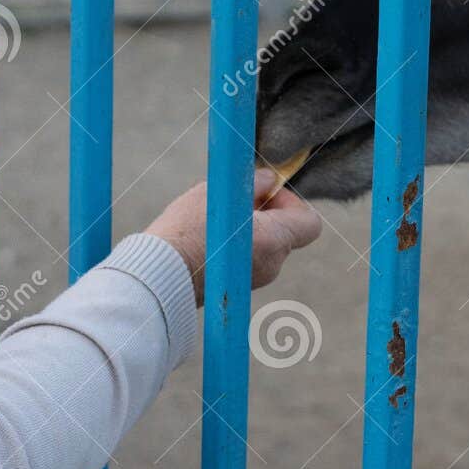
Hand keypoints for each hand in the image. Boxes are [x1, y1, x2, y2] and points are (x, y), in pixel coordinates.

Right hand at [146, 172, 322, 304]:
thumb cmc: (188, 233)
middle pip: (283, 232)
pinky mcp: (236, 288)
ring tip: (213, 219)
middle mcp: (272, 265)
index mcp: (275, 241)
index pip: (310, 223)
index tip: (264, 194)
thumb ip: (252, 184)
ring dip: (246, 229)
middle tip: (233, 202)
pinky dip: (234, 247)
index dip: (291, 202)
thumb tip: (268, 180)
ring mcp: (255, 280)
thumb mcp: (221, 194)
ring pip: (263, 246)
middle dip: (263, 213)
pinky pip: (246, 260)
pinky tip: (205, 238)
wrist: (158, 276)